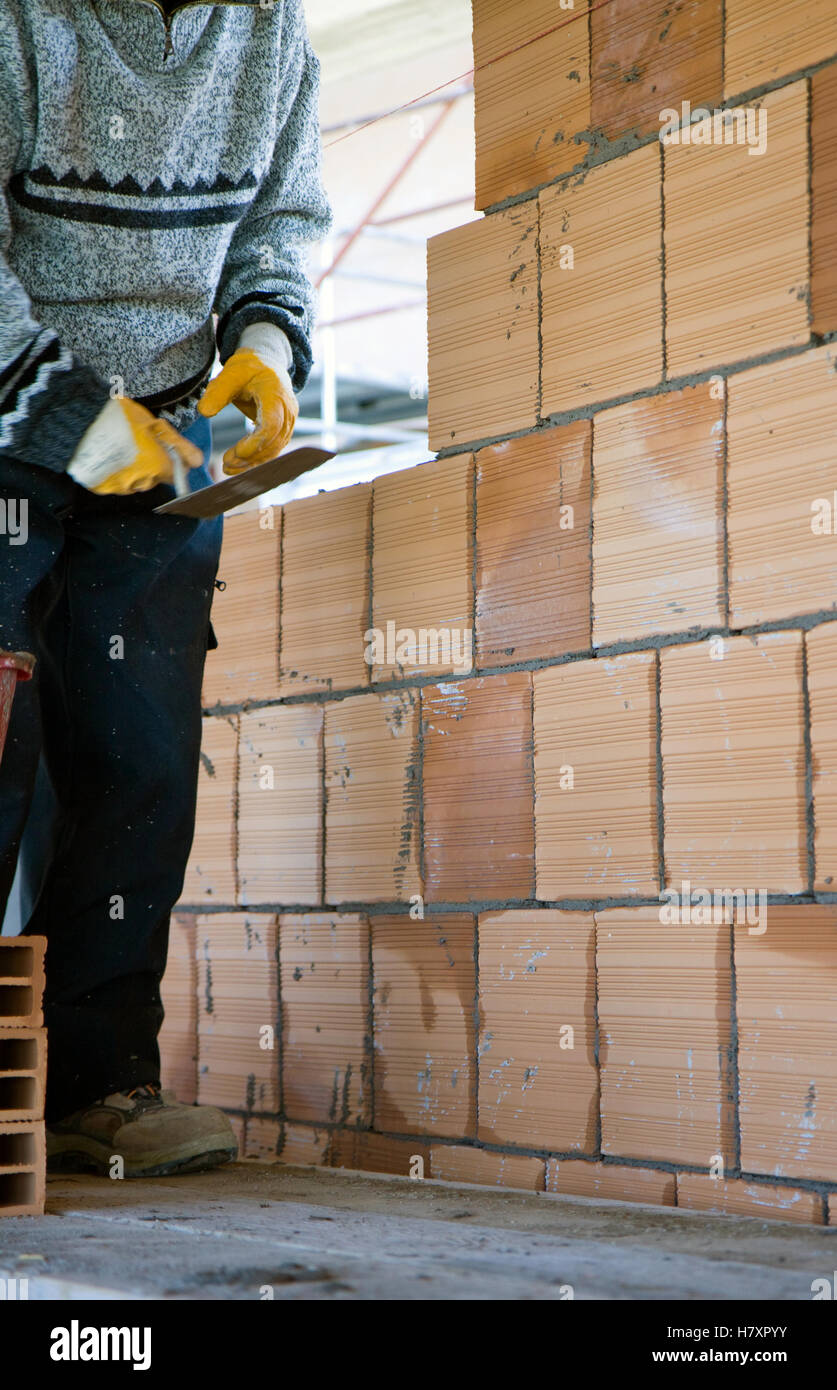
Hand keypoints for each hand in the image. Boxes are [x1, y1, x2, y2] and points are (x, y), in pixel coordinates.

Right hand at [68, 398, 203, 495]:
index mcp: (157, 467)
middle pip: (156, 478)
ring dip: (134, 468)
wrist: (79, 419)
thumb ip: (179, 445)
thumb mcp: (154, 424)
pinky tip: (109, 455)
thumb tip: (199, 462)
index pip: (177, 475)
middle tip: (137, 441)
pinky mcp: (101, 488)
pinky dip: (116, 472)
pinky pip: (116, 483)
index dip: (174, 461)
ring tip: (120, 446)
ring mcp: (120, 487)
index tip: (164, 447)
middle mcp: (141, 483)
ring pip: (136, 481)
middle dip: (152, 463)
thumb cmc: (119, 417)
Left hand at [198, 323, 297, 474]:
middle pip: (273, 441)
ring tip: (229, 468)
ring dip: (253, 463)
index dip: (255, 442)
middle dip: (251, 457)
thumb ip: (217, 392)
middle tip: (226, 465)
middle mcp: (288, 411)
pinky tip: (239, 467)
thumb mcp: (230, 373)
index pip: (271, 424)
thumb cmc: (248, 369)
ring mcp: (289, 423)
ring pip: (275, 450)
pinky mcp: (283, 431)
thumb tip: (204, 412)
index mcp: (276, 394)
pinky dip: (257, 460)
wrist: (267, 366)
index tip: (236, 453)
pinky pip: (273, 450)